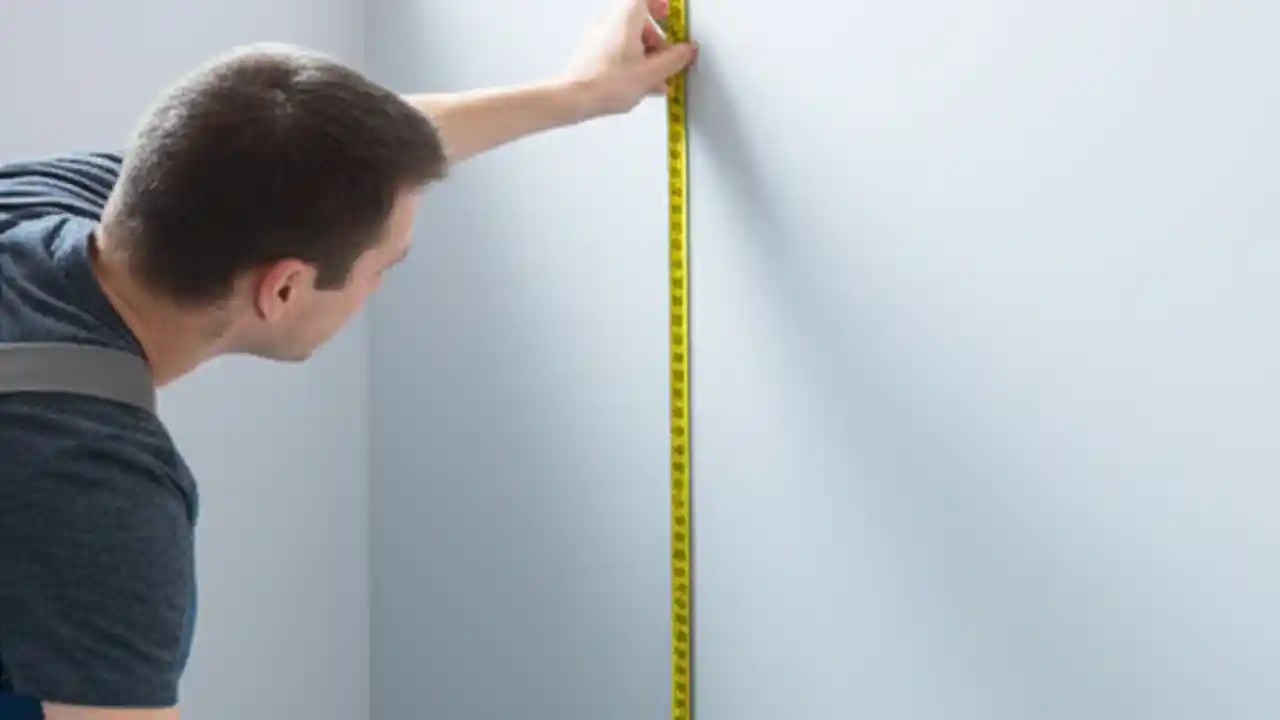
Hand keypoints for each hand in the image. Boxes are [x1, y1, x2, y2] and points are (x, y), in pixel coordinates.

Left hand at [563, 0, 697, 116]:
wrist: (575, 98)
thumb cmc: (607, 82)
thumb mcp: (652, 73)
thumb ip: (675, 59)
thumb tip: (686, 51)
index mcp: (624, 17)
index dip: (659, 4)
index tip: (669, 15)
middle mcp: (608, 21)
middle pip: (639, 21)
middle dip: (657, 40)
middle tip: (667, 56)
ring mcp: (597, 36)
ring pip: (628, 38)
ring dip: (646, 55)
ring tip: (656, 78)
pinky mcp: (590, 52)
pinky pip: (616, 50)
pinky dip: (631, 62)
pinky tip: (639, 84)